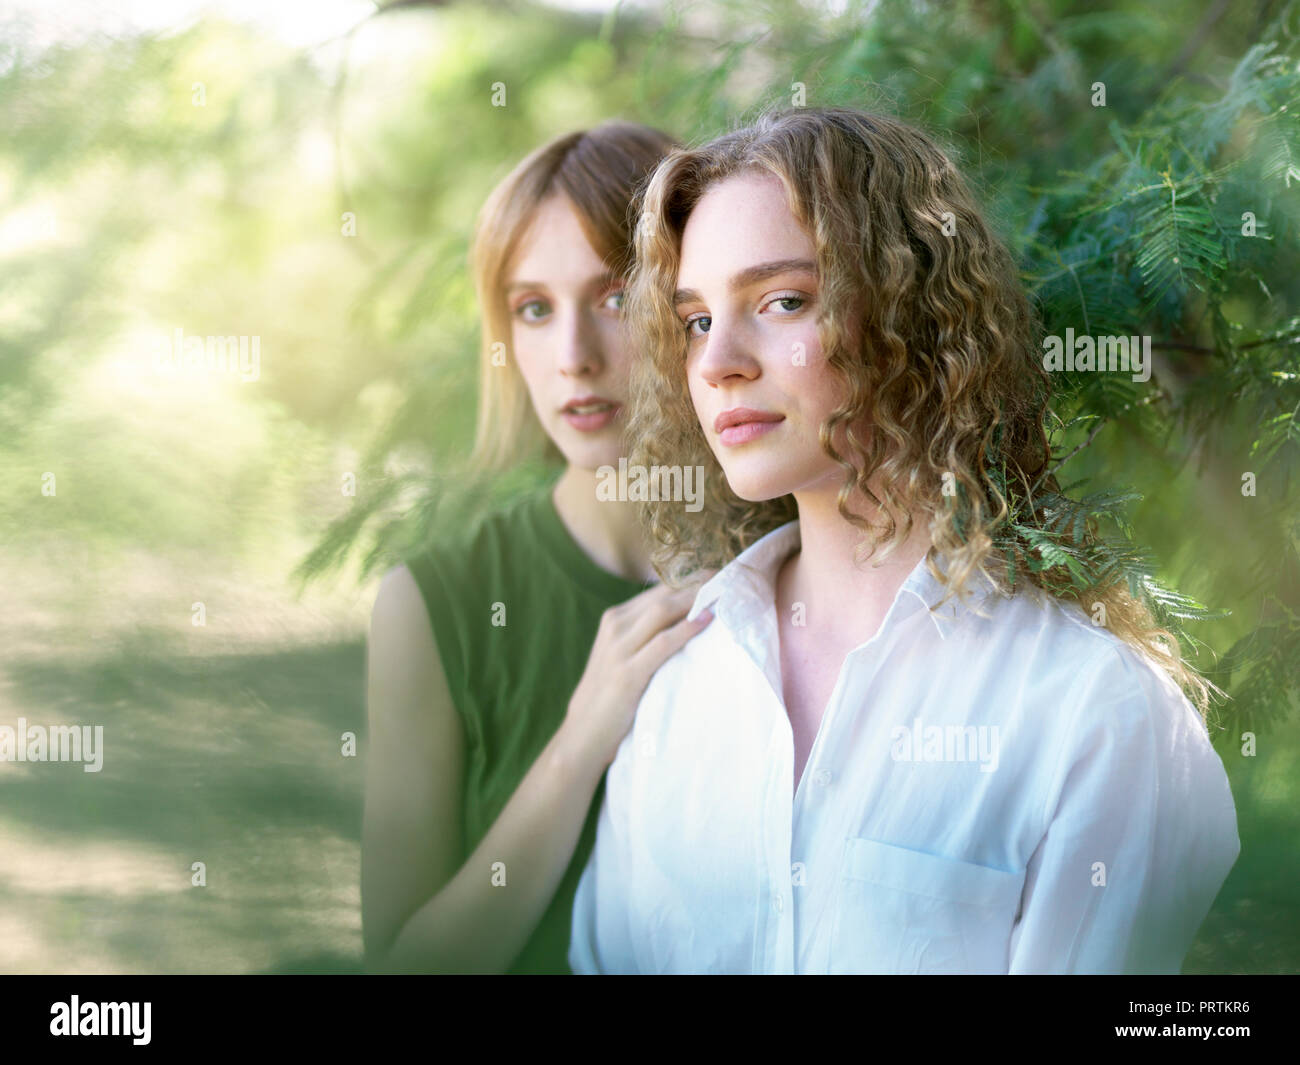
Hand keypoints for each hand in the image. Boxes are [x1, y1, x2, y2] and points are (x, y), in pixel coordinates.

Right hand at [561, 575, 715, 770]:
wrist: (583, 732)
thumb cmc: (610, 695)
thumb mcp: (621, 656)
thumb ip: (645, 636)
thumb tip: (687, 621)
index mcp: (614, 619)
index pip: (658, 591)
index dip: (690, 582)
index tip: (718, 578)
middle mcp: (615, 627)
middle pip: (663, 596)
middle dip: (698, 586)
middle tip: (729, 582)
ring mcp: (619, 648)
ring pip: (663, 611)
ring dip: (696, 600)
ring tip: (724, 596)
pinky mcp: (628, 672)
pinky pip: (663, 642)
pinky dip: (687, 628)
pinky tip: (707, 620)